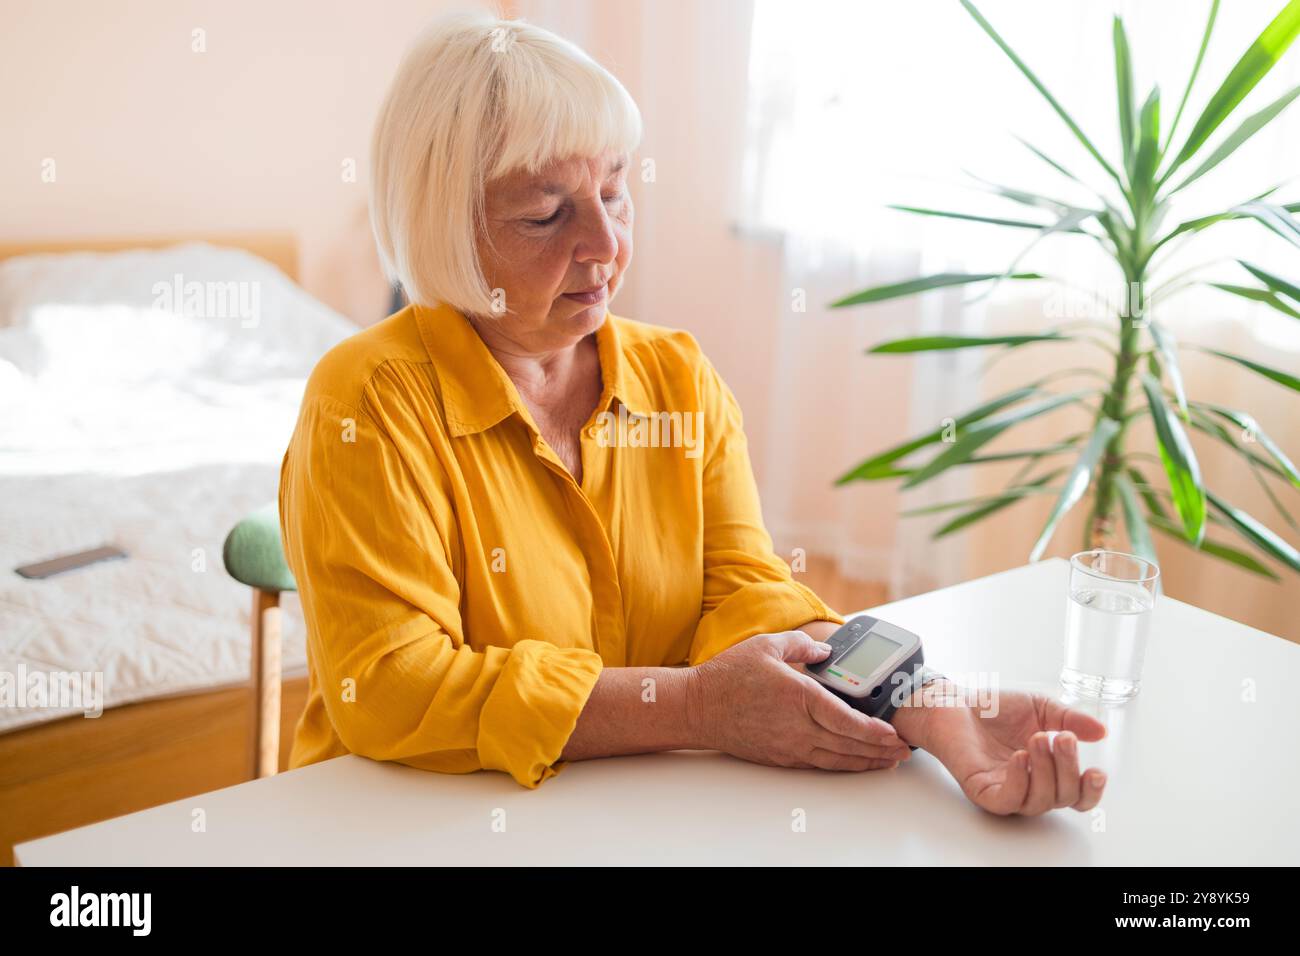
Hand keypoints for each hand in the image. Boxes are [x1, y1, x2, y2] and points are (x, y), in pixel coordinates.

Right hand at [686, 630, 912, 770]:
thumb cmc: (729, 676)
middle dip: (881, 750)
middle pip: (849, 745)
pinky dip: (842, 766)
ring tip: (889, 762)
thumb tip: (826, 650)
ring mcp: (789, 746)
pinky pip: (819, 765)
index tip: (894, 732)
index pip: (846, 719)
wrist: (698, 708)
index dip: (874, 730)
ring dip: (866, 763)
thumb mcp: (766, 646)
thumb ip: (801, 645)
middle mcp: (797, 726)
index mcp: (798, 696)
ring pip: (837, 760)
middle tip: (904, 750)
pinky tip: (854, 763)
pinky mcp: (780, 757)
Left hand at [893, 680, 1107, 815]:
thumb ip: (1071, 720)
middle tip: (1061, 738)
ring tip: (1038, 738)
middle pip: (1063, 798)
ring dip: (1046, 771)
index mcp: (1048, 772)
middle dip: (1068, 768)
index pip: (1077, 796)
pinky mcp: (983, 791)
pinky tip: (1020, 758)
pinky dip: (1019, 781)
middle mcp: (1030, 786)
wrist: (955, 702)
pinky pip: (1007, 801)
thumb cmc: (996, 710)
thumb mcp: (1042, 708)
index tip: (1098, 771)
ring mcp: (1006, 791)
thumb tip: (1101, 731)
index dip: (1091, 791)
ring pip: (1039, 802)